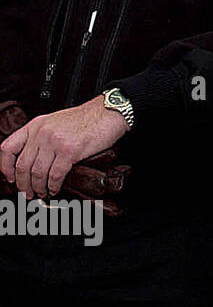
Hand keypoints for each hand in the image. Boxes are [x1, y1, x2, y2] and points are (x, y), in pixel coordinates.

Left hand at [0, 97, 126, 197]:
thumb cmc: (86, 119)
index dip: (5, 167)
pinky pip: (55, 175)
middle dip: (23, 184)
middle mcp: (41, 133)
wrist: (108, 112)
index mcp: (35, 125)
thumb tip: (34, 159)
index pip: (8, 148)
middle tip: (27, 193)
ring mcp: (55, 142)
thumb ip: (41, 136)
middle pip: (22, 165)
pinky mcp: (70, 151)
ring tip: (42, 193)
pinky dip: (53, 186)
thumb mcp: (55, 122)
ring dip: (38, 188)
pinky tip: (55, 189)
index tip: (10, 178)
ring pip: (37, 173)